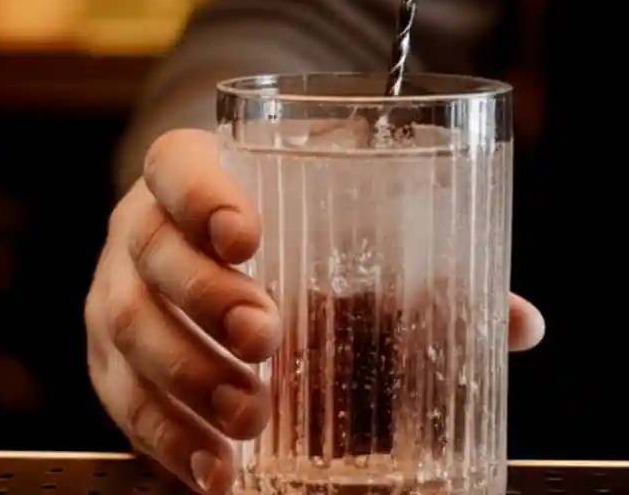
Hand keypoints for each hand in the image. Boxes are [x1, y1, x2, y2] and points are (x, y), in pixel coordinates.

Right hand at [85, 129, 546, 493]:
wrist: (201, 240)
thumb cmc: (286, 227)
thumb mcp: (336, 221)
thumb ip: (420, 263)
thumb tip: (520, 324)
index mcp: (189, 172)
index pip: (176, 165)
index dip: (201, 194)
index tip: (248, 234)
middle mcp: (140, 226)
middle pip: (150, 252)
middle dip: (205, 298)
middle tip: (268, 338)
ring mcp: (113, 291)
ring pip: (127, 329)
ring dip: (186, 379)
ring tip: (249, 418)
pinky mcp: (108, 360)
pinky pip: (120, 399)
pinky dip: (165, 437)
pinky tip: (214, 469)